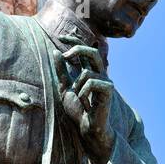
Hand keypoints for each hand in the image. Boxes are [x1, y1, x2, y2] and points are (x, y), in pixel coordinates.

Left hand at [59, 45, 114, 163]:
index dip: (74, 41)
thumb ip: (61, 72)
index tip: (61, 36)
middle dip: (78, 49)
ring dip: (78, 84)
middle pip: (92, 51)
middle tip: (66, 55)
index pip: (84, 50)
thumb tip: (55, 52)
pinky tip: (85, 103)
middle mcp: (99, 74)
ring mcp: (106, 81)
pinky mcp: (109, 90)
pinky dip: (83, 92)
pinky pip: (92, 83)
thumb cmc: (78, 110)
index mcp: (89, 71)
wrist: (87, 127)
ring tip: (79, 98)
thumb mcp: (64, 88)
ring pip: (88, 71)